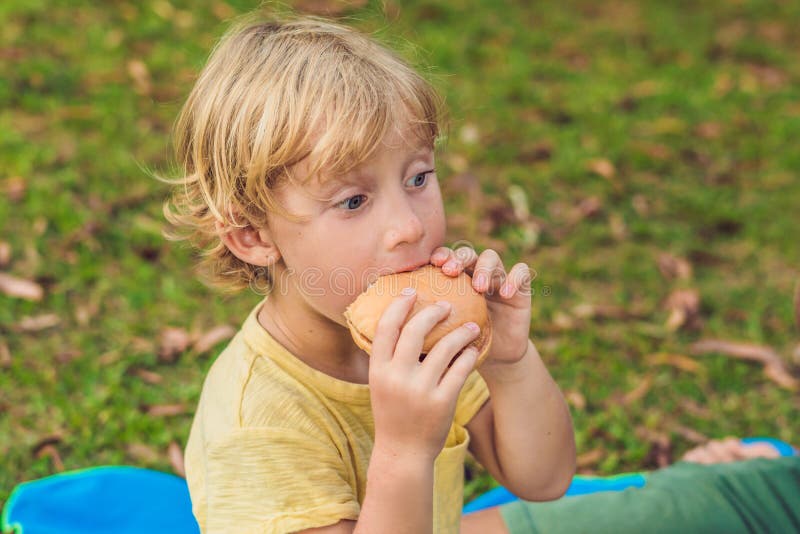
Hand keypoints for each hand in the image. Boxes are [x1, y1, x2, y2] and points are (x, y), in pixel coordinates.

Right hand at [369, 290, 480, 459]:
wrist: (402, 454)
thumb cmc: (393, 414)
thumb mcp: (381, 384)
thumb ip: (387, 358)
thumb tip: (399, 322)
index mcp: (378, 371)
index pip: (386, 328)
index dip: (398, 305)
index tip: (411, 290)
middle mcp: (397, 378)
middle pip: (415, 331)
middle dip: (433, 312)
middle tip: (447, 305)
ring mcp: (420, 390)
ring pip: (444, 348)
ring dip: (460, 333)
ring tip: (472, 327)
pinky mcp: (442, 402)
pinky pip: (461, 369)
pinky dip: (469, 356)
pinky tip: (474, 350)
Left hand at [431, 245, 532, 365]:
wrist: (496, 358)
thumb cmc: (463, 344)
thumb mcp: (442, 333)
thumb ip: (423, 322)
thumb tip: (392, 323)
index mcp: (455, 280)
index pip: (447, 258)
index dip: (441, 255)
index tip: (432, 263)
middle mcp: (475, 275)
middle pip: (468, 253)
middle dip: (459, 257)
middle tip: (450, 270)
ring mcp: (498, 280)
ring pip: (492, 257)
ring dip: (484, 268)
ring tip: (478, 286)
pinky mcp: (520, 290)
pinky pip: (521, 273)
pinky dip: (514, 278)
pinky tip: (505, 293)